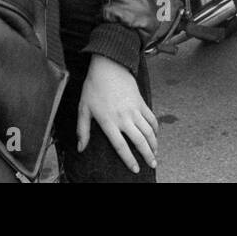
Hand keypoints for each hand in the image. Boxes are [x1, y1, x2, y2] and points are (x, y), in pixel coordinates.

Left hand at [77, 54, 158, 172]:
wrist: (108, 66)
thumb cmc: (93, 87)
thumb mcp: (83, 108)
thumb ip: (82, 130)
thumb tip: (81, 148)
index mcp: (108, 122)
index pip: (121, 146)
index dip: (129, 160)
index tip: (135, 169)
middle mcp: (123, 118)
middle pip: (139, 141)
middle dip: (147, 155)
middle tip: (152, 165)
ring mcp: (134, 110)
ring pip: (148, 131)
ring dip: (154, 144)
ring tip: (155, 153)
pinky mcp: (141, 102)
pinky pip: (151, 118)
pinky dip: (155, 128)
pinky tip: (155, 135)